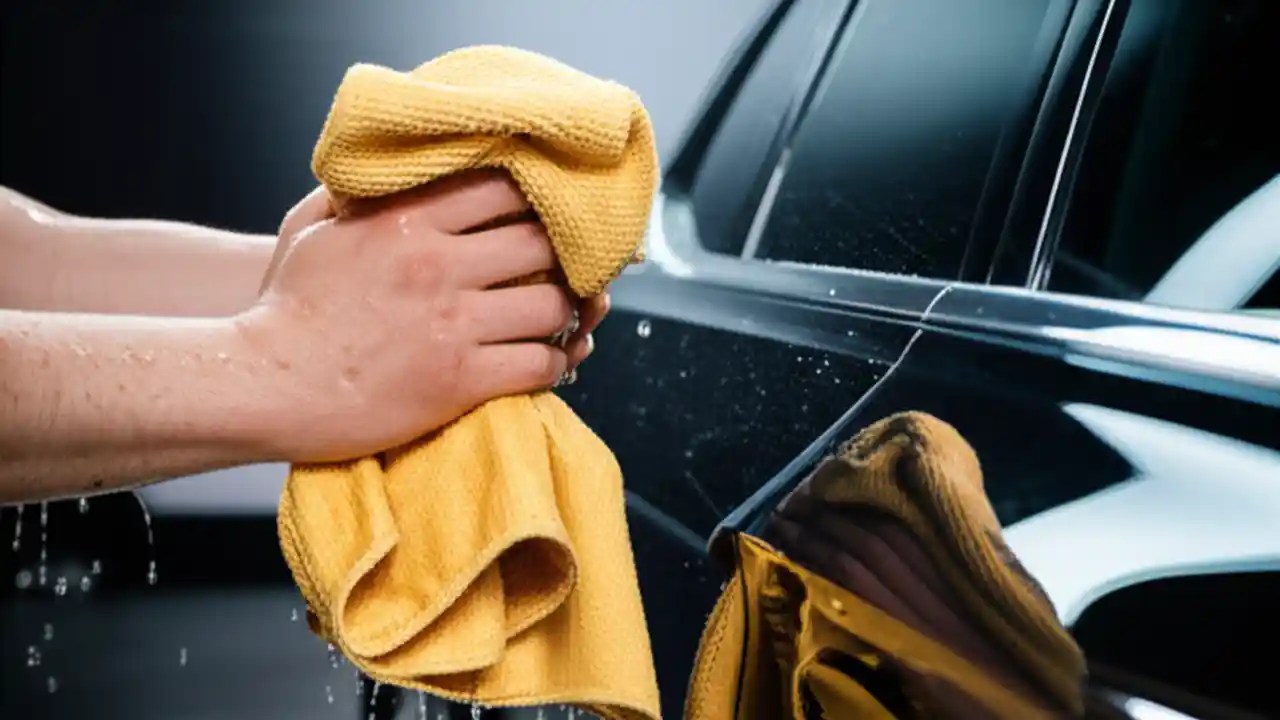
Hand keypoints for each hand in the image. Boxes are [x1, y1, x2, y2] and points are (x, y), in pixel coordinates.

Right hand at [242, 170, 601, 462]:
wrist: (264, 385)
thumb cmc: (285, 308)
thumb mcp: (313, 228)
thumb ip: (361, 191)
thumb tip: (391, 164)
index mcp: (406, 221)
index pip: (504, 189)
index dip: (537, 199)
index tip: (547, 214)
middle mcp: (437, 266)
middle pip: (541, 243)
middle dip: (566, 253)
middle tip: (573, 265)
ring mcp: (452, 325)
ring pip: (552, 305)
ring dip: (569, 311)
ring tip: (564, 315)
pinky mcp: (459, 381)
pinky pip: (539, 364)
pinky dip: (557, 361)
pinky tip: (551, 359)